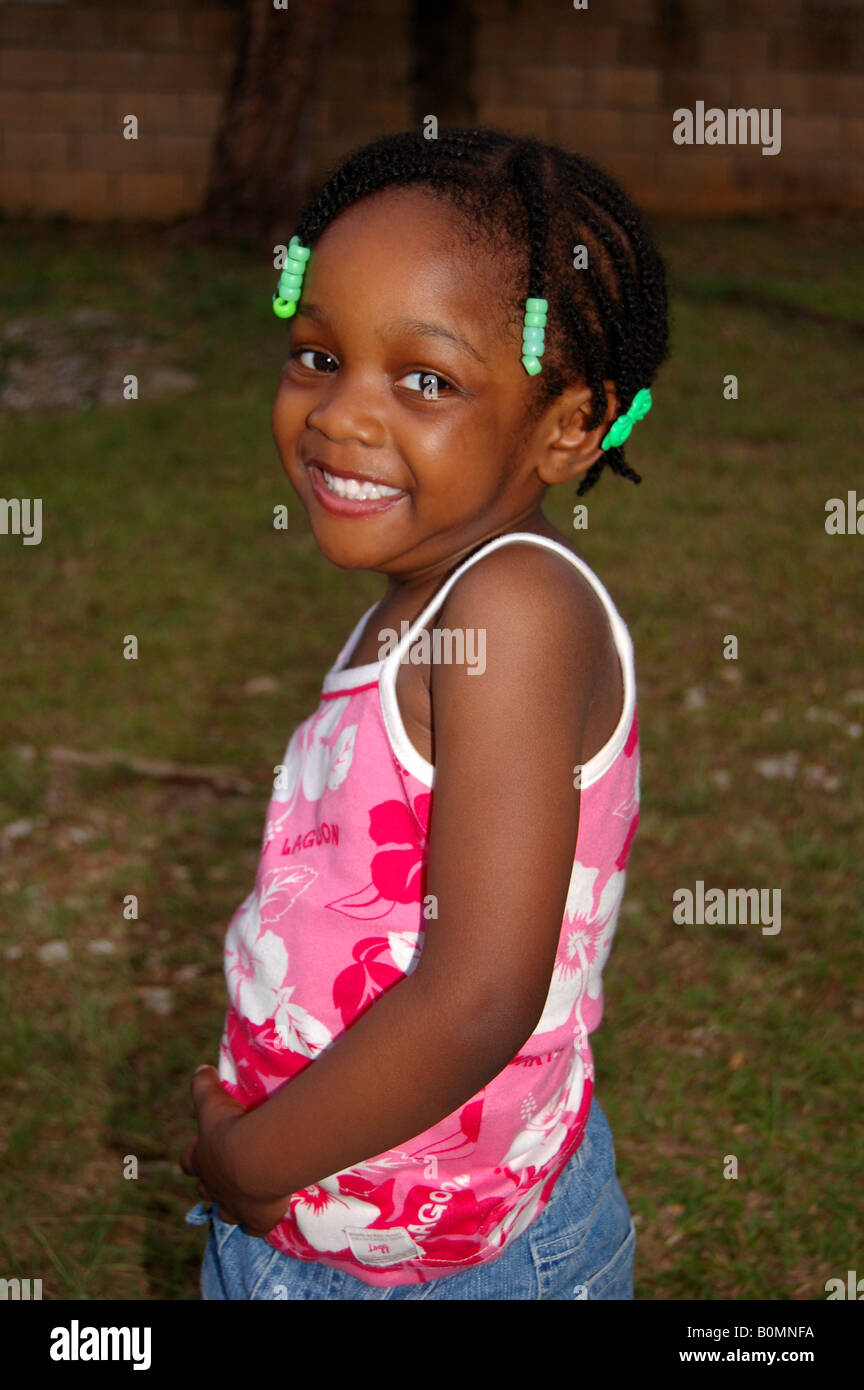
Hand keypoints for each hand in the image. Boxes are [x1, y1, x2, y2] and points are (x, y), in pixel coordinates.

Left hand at [179, 1065, 292, 1237]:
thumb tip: (200, 1069)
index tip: (200, 1154)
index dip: (194, 1158)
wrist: (256, 1157)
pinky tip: (264, 1221)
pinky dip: (257, 1224)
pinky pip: (254, 1228)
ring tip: (243, 1200)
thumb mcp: (212, 1102)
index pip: (190, 1162)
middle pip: (206, 1189)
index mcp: (200, 1160)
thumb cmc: (230, 1128)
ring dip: (232, 1207)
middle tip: (225, 1176)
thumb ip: (203, 1085)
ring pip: (226, 1213)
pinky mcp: (256, 1220)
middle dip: (213, 1184)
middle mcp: (213, 1186)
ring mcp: (234, 1206)